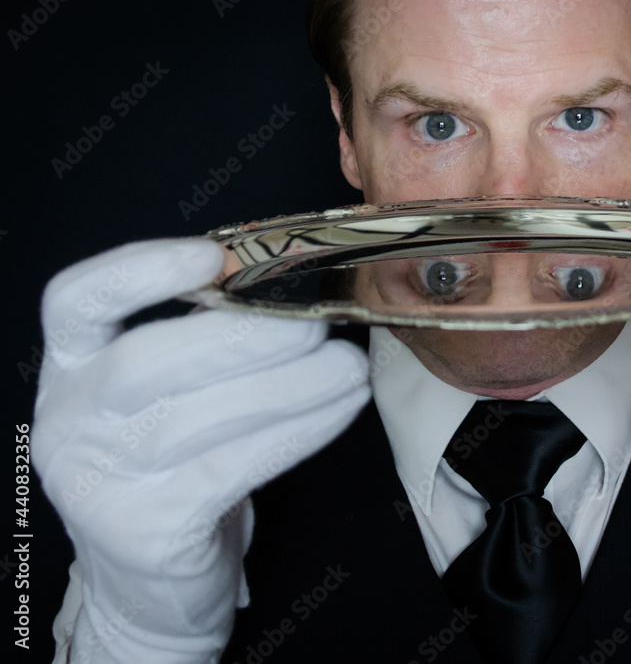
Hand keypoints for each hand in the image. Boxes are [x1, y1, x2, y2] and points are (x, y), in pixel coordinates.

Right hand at [32, 240, 370, 662]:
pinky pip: (231, 468)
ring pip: (197, 419)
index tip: (214, 255)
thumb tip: (293, 290)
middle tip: (317, 322)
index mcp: (70, 370)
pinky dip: (296, 433)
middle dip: (242, 336)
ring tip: (349, 367)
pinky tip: (340, 408)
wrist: (152, 588)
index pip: (74, 302)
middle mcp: (68, 422)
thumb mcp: (165, 402)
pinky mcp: (145, 532)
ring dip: (289, 386)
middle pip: (142, 362)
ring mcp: (98, 483)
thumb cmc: (173, 471)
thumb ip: (200, 345)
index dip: (138, 269)